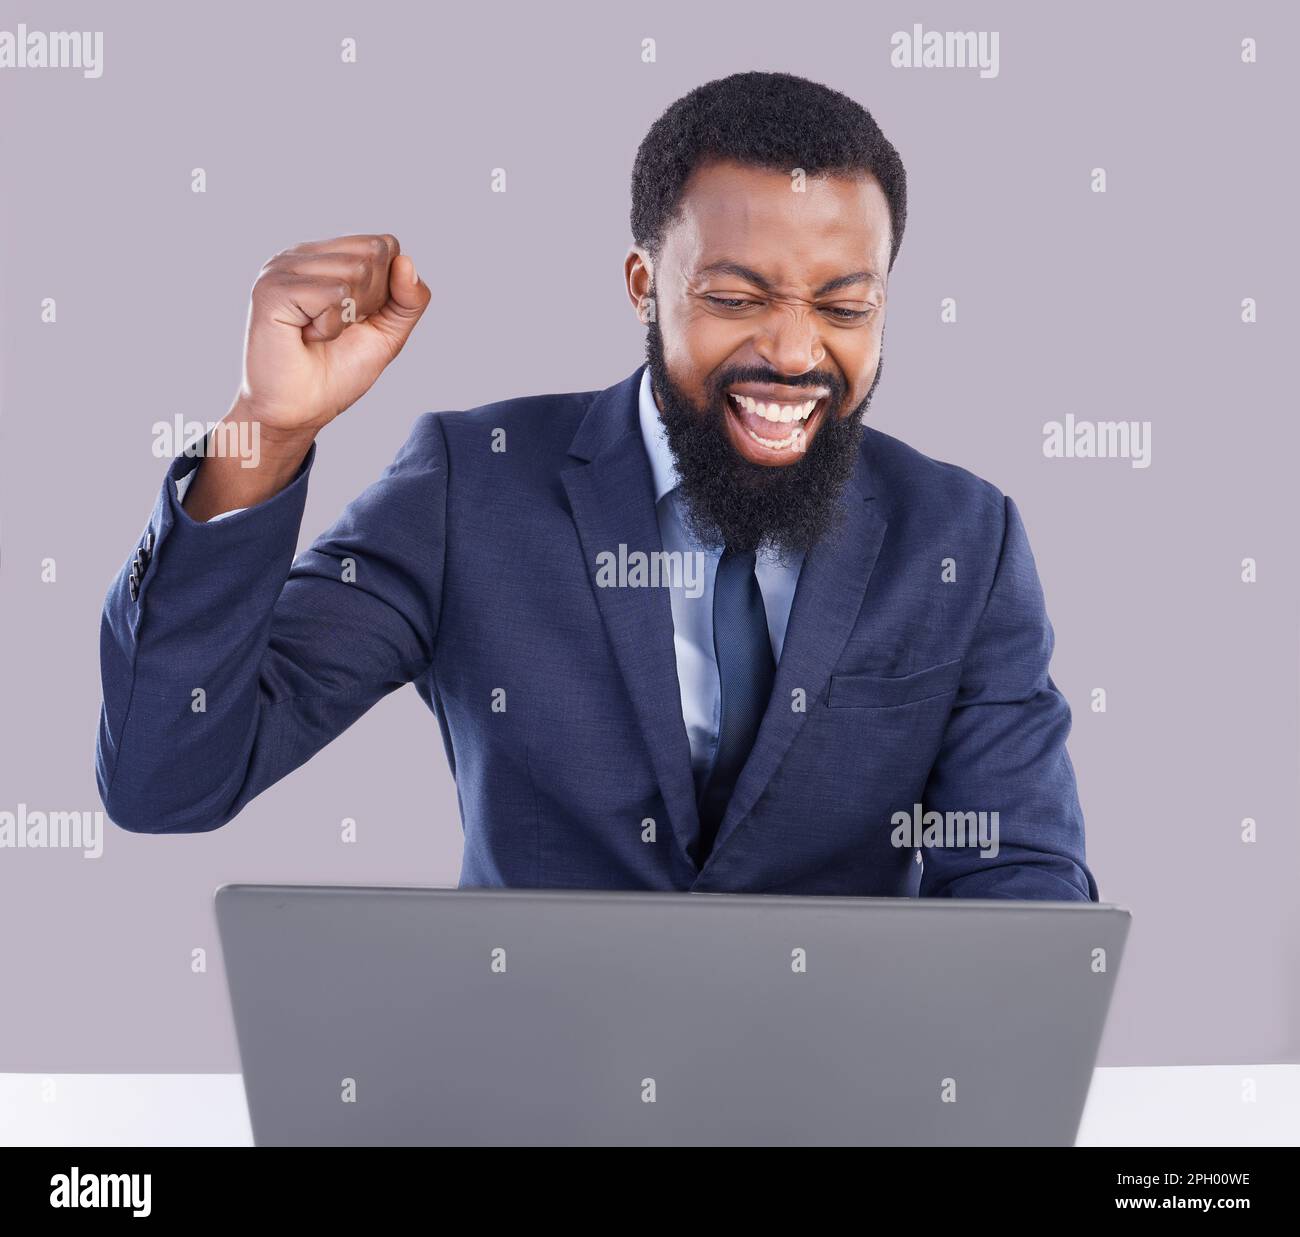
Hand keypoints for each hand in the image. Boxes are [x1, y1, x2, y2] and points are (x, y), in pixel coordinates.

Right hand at [234, 233, 429, 435]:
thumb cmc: (337, 372)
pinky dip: (330, 326)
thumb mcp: (387, 333)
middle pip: (374, 254)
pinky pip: (333, 294)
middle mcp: (302, 254)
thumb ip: (408, 300)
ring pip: (355, 272)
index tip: (355, 319)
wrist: (301, 410)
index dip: (386, 290)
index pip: (385, 245)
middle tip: (335, 329)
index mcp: (326, 256)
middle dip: (368, 303)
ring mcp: (283, 267)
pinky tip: (305, 336)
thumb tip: (406, 261)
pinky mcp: (273, 288)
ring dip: (347, 316)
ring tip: (317, 333)